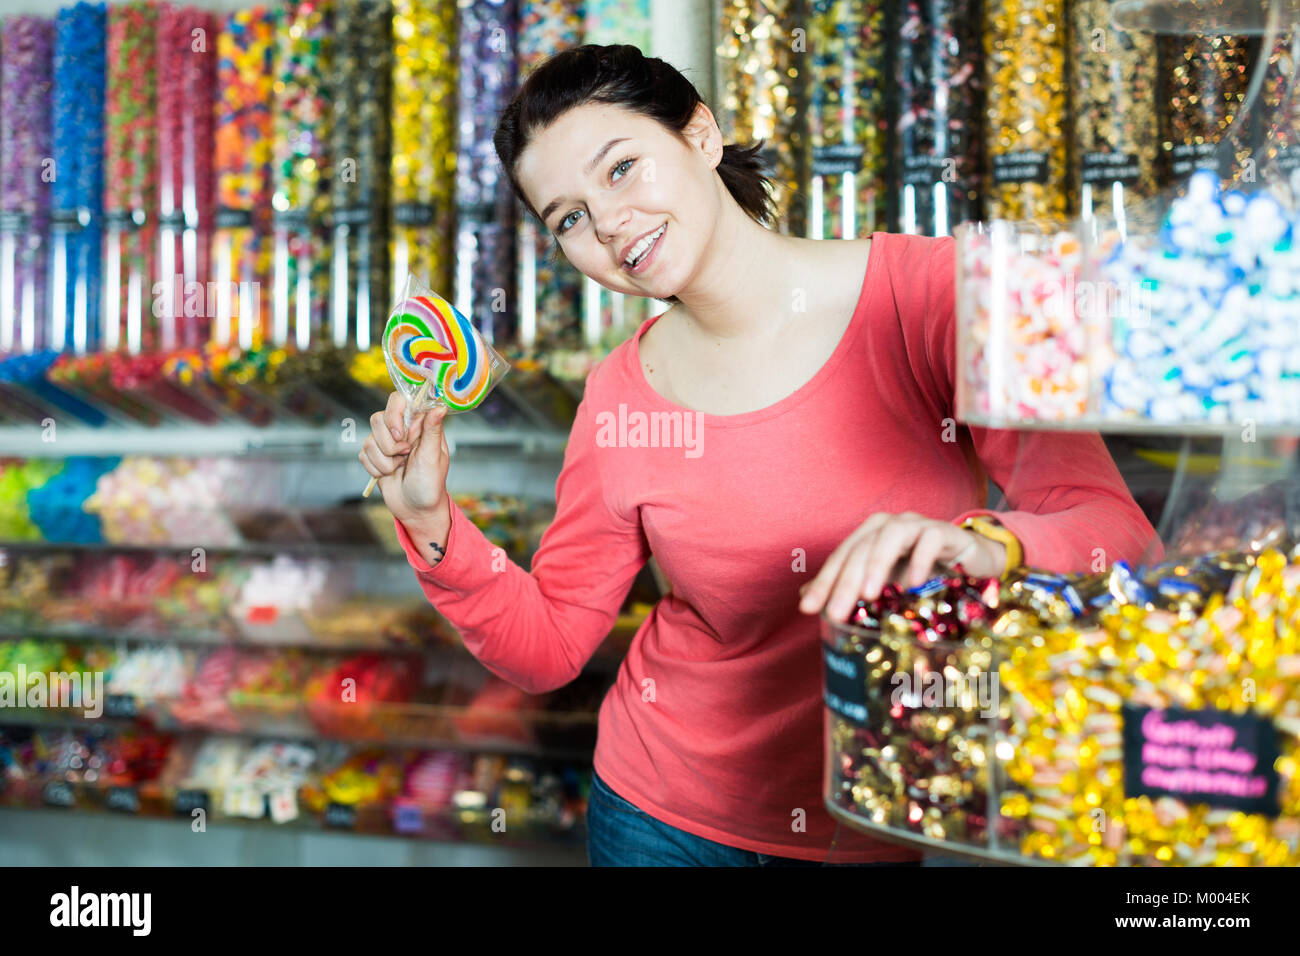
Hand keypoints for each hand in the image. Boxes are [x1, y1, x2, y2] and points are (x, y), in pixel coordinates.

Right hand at [359, 390, 451, 528]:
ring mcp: (386, 443)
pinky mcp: (375, 456)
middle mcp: (402, 430)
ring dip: (384, 461)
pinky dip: (375, 468)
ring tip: (399, 469)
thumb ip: (432, 431)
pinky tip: (389, 475)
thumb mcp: (433, 457)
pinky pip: (363, 455)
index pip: (399, 400)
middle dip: (389, 444)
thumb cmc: (430, 484)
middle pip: (378, 419)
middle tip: (404, 456)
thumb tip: (439, 407)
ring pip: (369, 440)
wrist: (416, 509)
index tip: (400, 434)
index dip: (394, 414)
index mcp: (419, 425)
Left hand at [798, 512, 1004, 620]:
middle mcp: (890, 525)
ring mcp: (918, 524)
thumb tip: (806, 598)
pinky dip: (920, 559)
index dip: (823, 582)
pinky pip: (930, 539)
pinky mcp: (946, 531)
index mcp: (871, 534)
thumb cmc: (923, 570)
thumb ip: (849, 586)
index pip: (841, 557)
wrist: (971, 560)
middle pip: (861, 549)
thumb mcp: (883, 581)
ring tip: (868, 594)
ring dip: (877, 564)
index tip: (808, 609)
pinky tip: (914, 583)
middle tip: (836, 613)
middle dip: (845, 581)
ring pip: (891, 537)